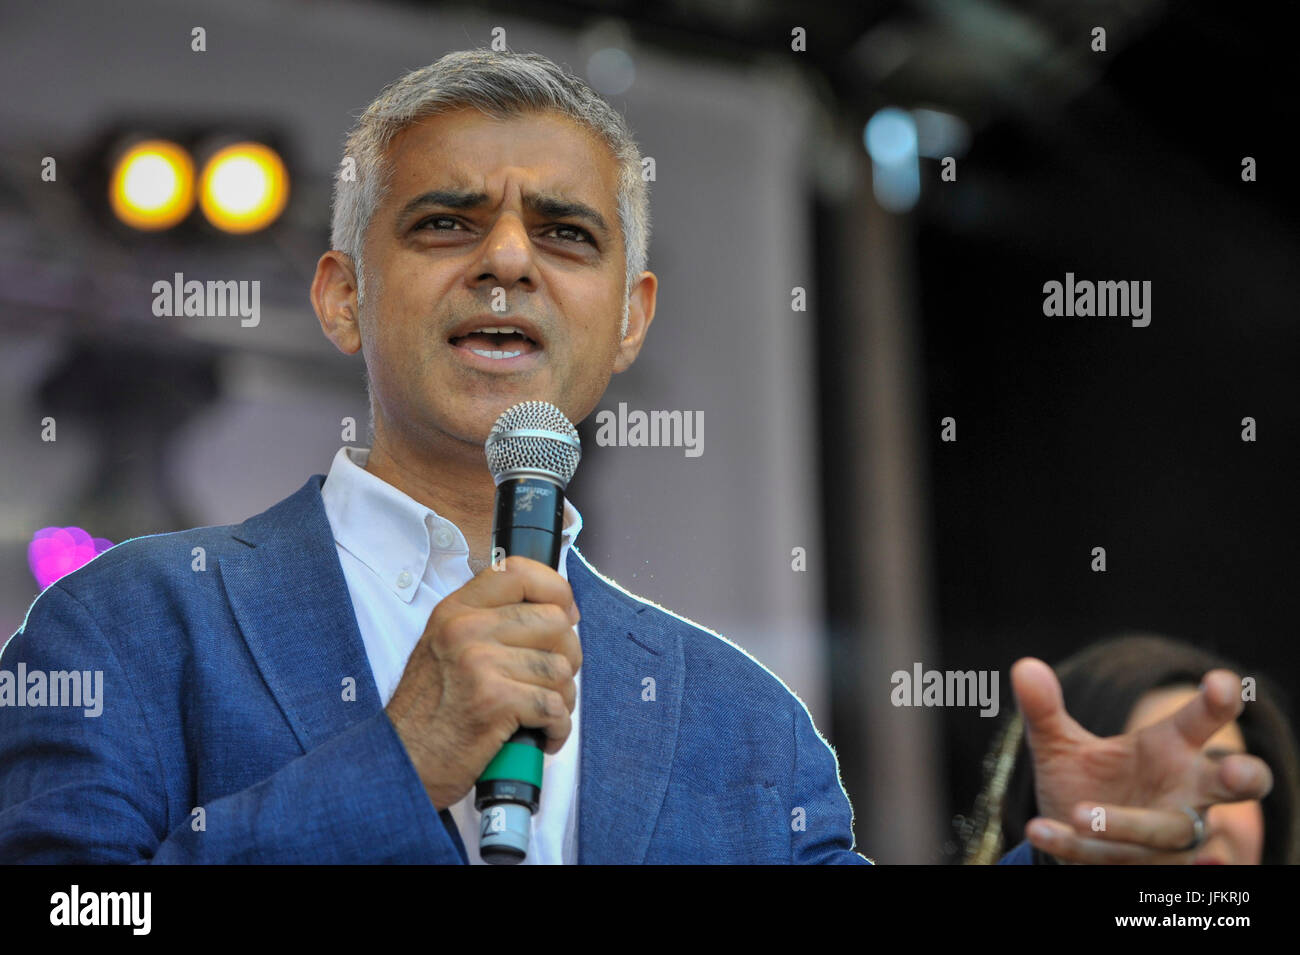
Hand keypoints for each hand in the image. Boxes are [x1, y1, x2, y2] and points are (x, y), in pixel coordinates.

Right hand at [384, 555, 581, 810]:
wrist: (402, 764)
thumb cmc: (431, 713)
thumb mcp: (447, 649)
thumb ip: (490, 623)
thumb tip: (559, 612)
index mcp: (456, 610)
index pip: (519, 571)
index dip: (556, 590)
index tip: (566, 616)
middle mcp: (465, 629)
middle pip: (555, 622)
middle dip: (568, 657)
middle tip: (552, 683)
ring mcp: (479, 663)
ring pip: (561, 669)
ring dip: (563, 699)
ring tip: (540, 716)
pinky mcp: (493, 700)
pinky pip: (555, 707)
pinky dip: (557, 729)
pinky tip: (541, 737)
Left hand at [1011, 658, 1271, 862]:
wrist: (1069, 834)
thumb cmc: (1086, 781)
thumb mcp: (1059, 743)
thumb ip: (1043, 709)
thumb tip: (1024, 667)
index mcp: (1171, 749)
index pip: (1201, 723)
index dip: (1218, 704)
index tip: (1222, 682)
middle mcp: (1183, 794)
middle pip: (1229, 787)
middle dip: (1241, 778)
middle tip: (1234, 770)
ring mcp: (1166, 837)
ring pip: (1162, 832)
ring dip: (1123, 823)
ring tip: (1079, 813)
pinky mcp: (1138, 868)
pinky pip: (1107, 859)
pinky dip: (1071, 846)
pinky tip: (1038, 829)